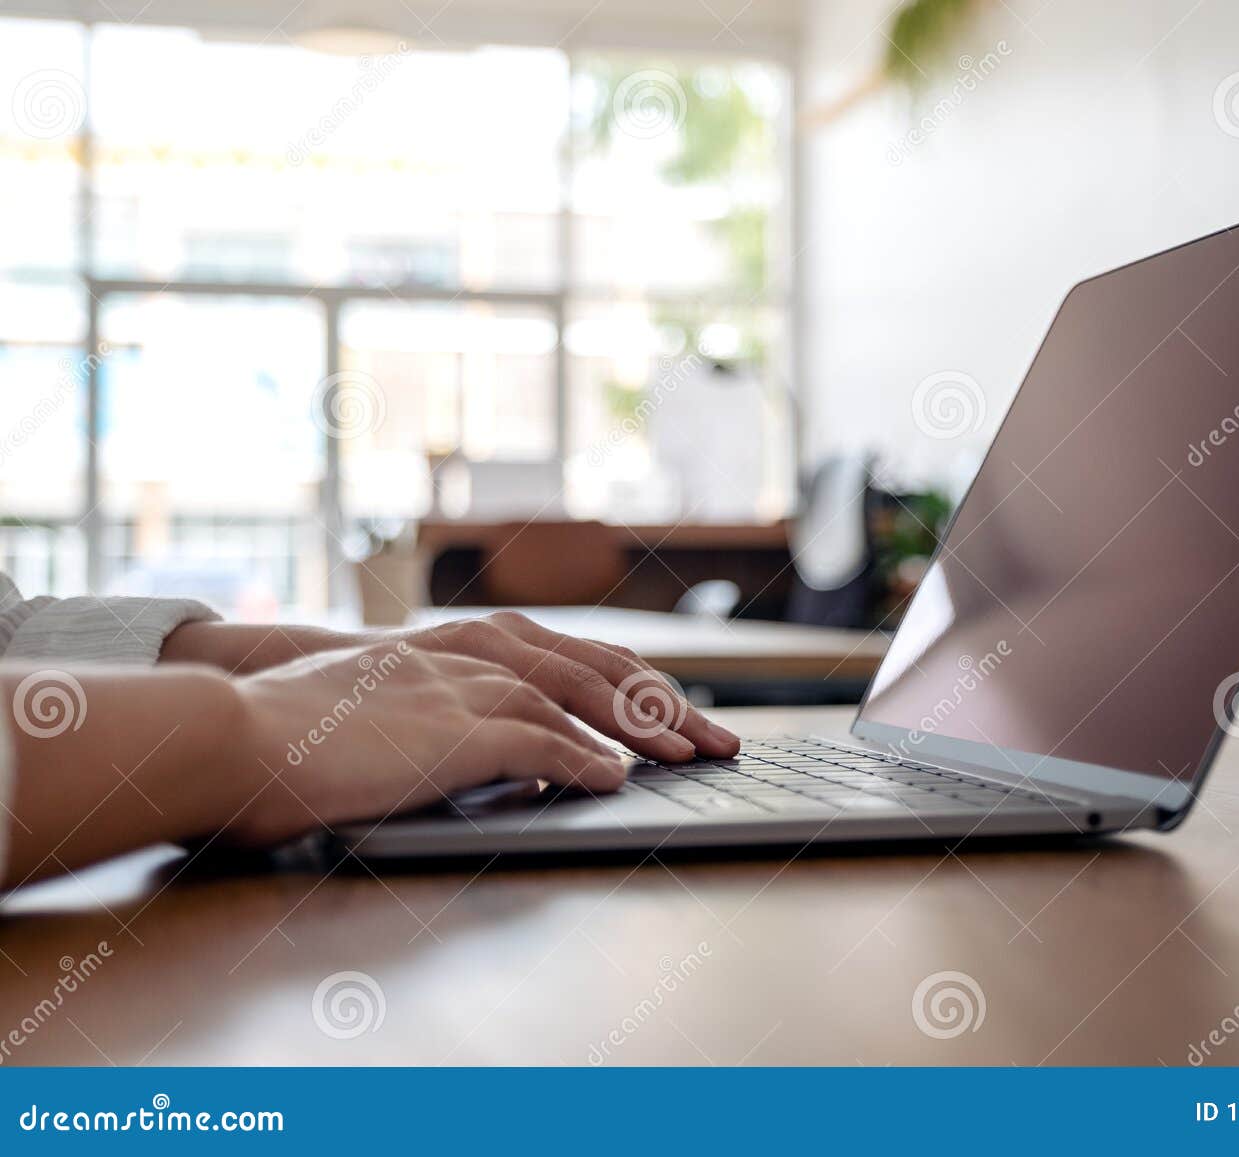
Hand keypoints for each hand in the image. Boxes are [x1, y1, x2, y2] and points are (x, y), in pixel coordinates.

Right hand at [164, 612, 740, 762]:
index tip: (683, 714)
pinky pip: (541, 743)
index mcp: (467, 643)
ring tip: (692, 759)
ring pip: (585, 700)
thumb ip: (469, 724)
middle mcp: (477, 651)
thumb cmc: (308, 732)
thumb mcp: (401, 712)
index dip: (641, 685)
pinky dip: (586, 762)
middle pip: (600, 671)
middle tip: (720, 739)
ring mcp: (467, 684)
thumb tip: (539, 765)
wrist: (238, 731)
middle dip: (668, 706)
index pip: (580, 657)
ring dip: (646, 733)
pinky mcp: (453, 727)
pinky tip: (616, 781)